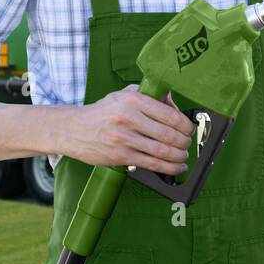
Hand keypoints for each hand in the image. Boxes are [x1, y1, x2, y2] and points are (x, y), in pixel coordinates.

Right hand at [64, 84, 193, 175]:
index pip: (170, 114)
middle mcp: (129, 118)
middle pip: (169, 134)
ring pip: (162, 151)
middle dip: (184, 142)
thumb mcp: (124, 95)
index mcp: (134, 100)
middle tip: (187, 144)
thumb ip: (150, 96)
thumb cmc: (103, 112)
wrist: (73, 129)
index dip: (185, 125)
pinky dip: (168, 168)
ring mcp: (124, 138)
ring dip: (179, 157)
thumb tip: (173, 103)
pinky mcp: (120, 156)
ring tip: (183, 157)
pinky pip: (151, 164)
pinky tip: (176, 167)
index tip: (189, 129)